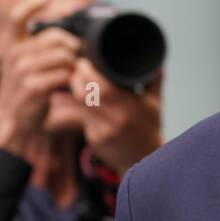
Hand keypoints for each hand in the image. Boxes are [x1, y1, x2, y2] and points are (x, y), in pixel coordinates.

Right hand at [0, 0, 81, 159]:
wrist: (11, 122)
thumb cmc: (24, 96)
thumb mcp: (27, 70)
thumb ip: (41, 54)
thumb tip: (70, 42)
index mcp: (12, 48)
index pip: (17, 18)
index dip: (32, 3)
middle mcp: (15, 55)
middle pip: (56, 37)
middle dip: (74, 47)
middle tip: (80, 60)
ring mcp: (23, 69)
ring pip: (64, 55)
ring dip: (76, 66)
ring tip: (76, 76)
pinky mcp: (33, 85)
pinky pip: (64, 74)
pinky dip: (74, 80)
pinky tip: (74, 87)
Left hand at [71, 58, 162, 173]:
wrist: (147, 158)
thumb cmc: (150, 127)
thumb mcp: (156, 104)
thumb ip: (154, 81)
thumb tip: (156, 62)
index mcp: (131, 107)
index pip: (102, 87)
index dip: (88, 72)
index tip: (84, 62)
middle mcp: (117, 120)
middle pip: (86, 94)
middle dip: (76, 78)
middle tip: (75, 69)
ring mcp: (105, 131)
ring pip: (78, 106)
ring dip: (69, 91)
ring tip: (69, 82)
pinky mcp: (96, 138)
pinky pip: (78, 118)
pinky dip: (69, 105)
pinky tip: (63, 97)